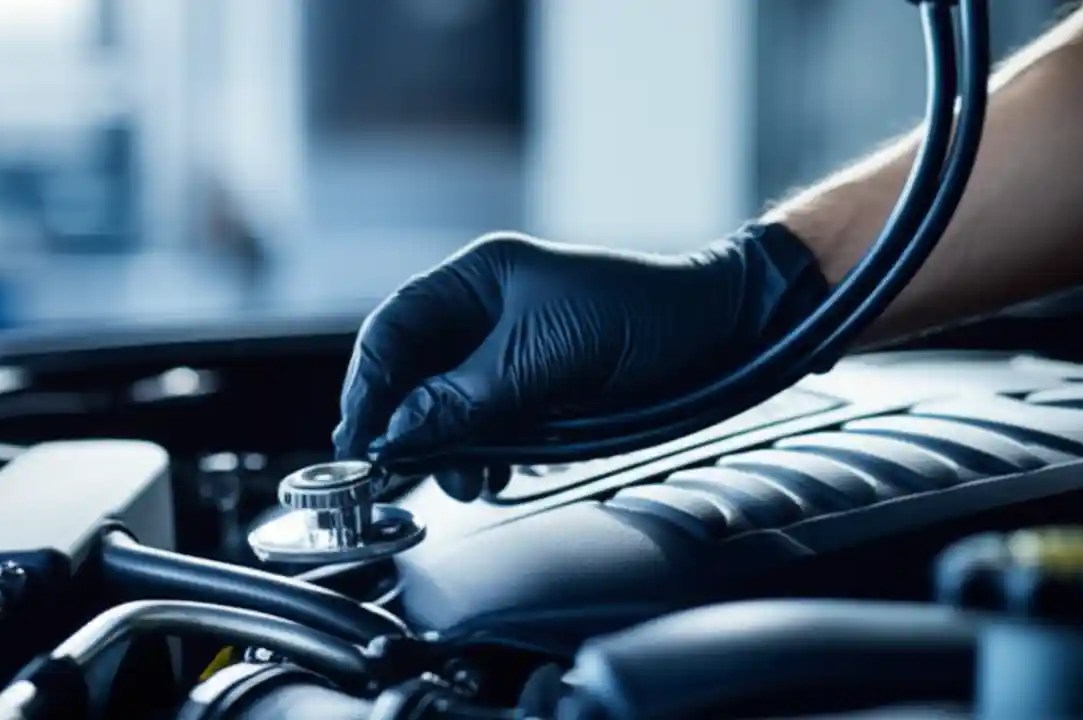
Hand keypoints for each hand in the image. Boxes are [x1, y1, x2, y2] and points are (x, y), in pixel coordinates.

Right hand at [332, 224, 825, 498]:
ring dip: (443, 447)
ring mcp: (506, 354)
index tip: (360, 436)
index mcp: (478, 278)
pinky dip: (477, 454)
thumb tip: (400, 430)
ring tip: (464, 478)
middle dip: (404, 422)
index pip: (395, 327)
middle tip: (400, 468)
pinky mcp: (531, 392)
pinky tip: (488, 474)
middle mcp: (483, 314)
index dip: (370, 383)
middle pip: (412, 371)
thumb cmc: (644, 318)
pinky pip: (482, 426)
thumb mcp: (547, 354)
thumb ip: (469, 394)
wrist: (722, 336)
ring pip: (444, 406)